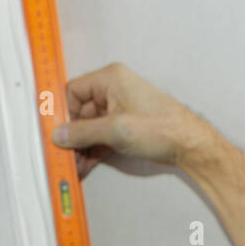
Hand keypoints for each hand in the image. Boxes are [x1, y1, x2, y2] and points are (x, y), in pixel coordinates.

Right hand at [52, 62, 212, 178]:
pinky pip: (100, 137)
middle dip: (72, 136)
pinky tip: (84, 166)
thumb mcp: (116, 130)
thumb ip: (83, 132)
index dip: (63, 113)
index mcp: (111, 79)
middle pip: (80, 112)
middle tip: (62, 155)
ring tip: (73, 166)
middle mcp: (113, 91)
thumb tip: (59, 134)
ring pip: (89, 128)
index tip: (55, 132)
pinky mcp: (124, 127)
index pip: (74, 91)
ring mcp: (119, 110)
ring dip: (81, 147)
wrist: (189, 145)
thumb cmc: (163, 128)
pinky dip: (92, 151)